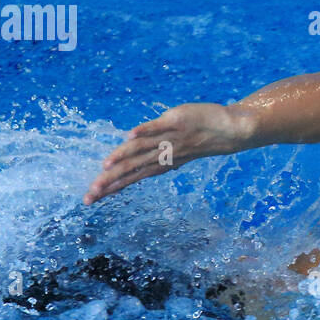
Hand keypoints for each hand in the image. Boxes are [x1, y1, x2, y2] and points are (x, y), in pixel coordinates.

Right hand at [83, 103, 250, 204]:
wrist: (229, 131)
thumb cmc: (198, 140)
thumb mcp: (173, 153)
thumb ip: (151, 156)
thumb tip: (129, 157)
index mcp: (160, 164)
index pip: (130, 178)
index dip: (110, 188)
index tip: (90, 198)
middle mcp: (162, 155)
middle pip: (132, 169)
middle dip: (110, 181)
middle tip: (90, 195)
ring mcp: (170, 139)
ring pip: (141, 149)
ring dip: (122, 157)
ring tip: (104, 166)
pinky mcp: (177, 121)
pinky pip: (158, 127)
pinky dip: (144, 131)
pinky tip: (129, 136)